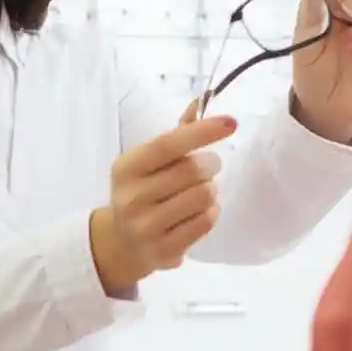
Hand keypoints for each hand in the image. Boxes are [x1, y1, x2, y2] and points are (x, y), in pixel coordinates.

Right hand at [90, 114, 236, 294]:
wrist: (120, 242)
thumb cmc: (142, 191)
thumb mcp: (148, 162)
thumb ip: (177, 133)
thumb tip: (203, 100)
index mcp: (126, 168)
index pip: (168, 144)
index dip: (201, 131)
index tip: (231, 122)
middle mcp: (132, 197)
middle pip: (193, 170)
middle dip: (211, 164)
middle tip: (209, 166)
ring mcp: (146, 226)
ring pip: (204, 196)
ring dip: (212, 190)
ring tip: (201, 191)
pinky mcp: (164, 250)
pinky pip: (206, 222)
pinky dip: (212, 211)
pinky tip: (200, 211)